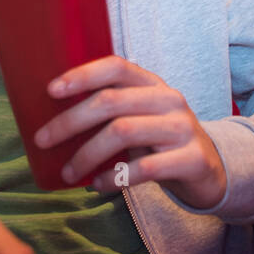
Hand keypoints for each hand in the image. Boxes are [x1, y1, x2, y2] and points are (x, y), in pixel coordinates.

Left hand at [33, 56, 226, 210]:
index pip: (116, 67)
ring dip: (87, 154)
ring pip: (123, 132)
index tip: (51, 91)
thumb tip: (54, 120)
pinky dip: (114, 178)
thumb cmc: (160, 144)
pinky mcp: (192, 159)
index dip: (82, 75)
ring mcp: (183, 128)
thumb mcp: (140, 118)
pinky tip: (98, 185)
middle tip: (42, 140)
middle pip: (111, 102)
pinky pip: (144, 168)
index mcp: (152, 84)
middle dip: (70, 121)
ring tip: (68, 172)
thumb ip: (111, 112)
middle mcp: (169, 100)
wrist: (210, 172)